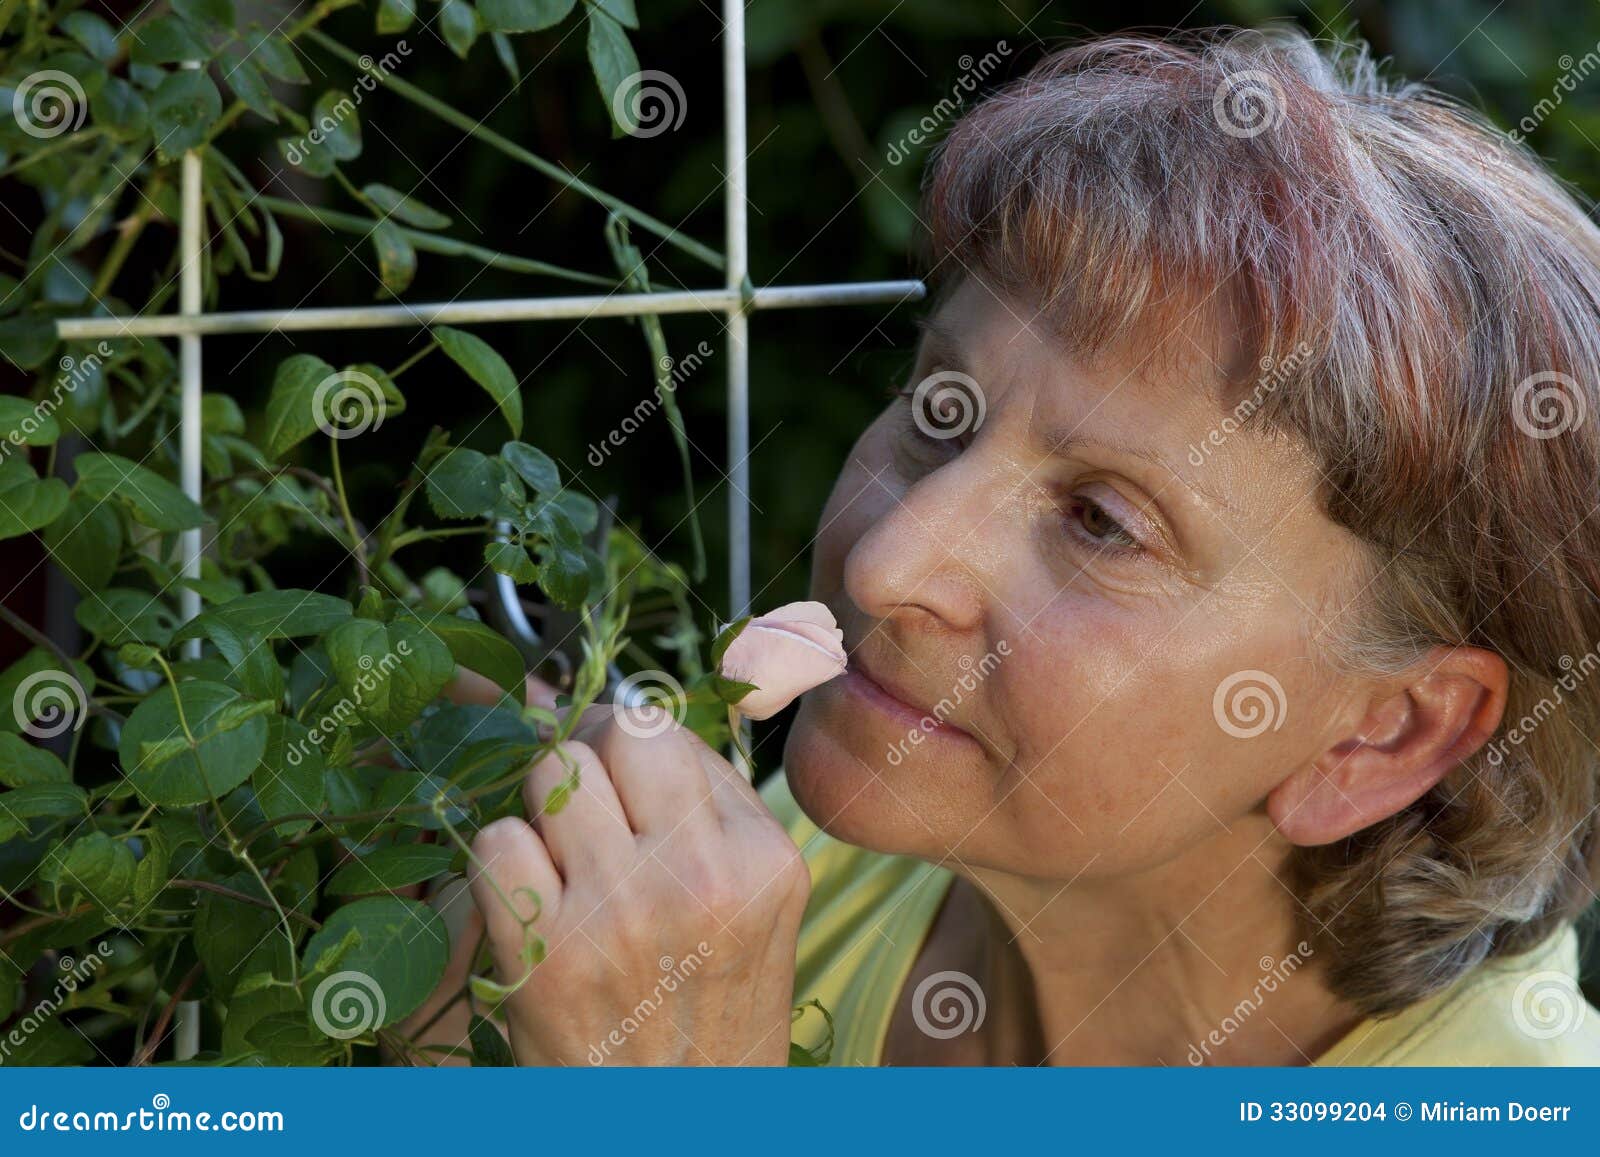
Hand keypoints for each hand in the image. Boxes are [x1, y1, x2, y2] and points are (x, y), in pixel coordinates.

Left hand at [466, 709, 809, 1065]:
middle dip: (589, 762)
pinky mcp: (547, 955)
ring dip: (543, 813)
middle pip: (614, 732)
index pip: (669, 729)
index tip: (615, 773)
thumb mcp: (754, 905)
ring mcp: (620, 910)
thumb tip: (617, 714)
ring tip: (564, 865)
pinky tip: (531, 905)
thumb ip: (706, 808)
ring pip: (550, 776)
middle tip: (587, 813)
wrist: (682, 1128)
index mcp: (760, 857)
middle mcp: (699, 875)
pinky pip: (495, 843)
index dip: (625, 740)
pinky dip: (500, 866)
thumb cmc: (714, 1014)